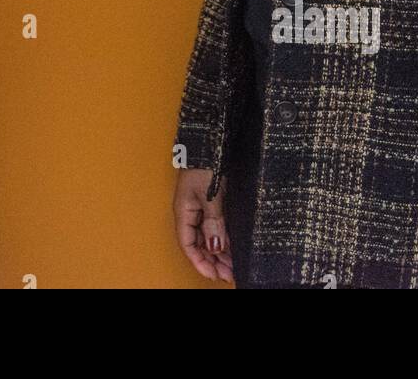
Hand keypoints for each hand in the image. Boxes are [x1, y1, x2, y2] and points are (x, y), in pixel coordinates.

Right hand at [173, 167, 232, 281]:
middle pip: (199, 245)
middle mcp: (191, 213)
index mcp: (184, 212)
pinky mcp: (212, 203)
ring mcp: (201, 208)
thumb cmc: (205, 164)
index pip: (188, 245)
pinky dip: (223, 240)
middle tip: (230, 275)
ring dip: (219, 253)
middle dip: (212, 262)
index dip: (200, 263)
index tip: (215, 276)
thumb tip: (215, 248)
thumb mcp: (210, 196)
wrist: (210, 142)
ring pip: (208, 238)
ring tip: (233, 266)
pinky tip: (233, 248)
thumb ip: (213, 222)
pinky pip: (215, 227)